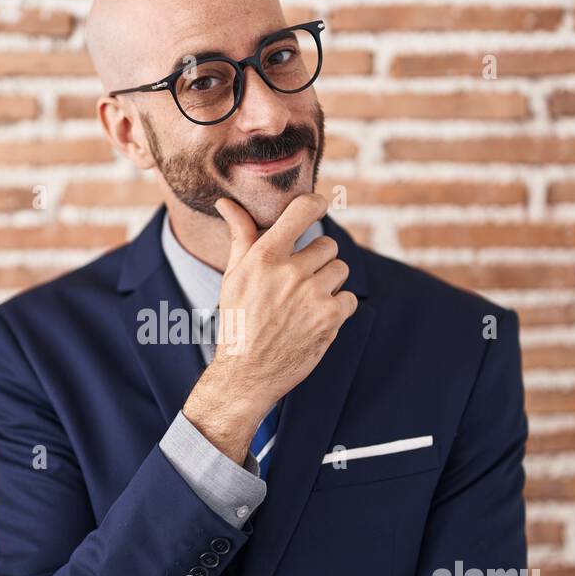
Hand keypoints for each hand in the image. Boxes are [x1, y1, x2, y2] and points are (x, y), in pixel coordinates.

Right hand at [182, 192, 357, 464]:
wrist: (247, 372)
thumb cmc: (239, 321)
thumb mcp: (235, 276)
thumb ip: (240, 235)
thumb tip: (226, 202)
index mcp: (265, 256)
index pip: (303, 209)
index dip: (315, 202)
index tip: (318, 205)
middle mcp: (290, 272)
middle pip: (327, 244)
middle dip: (318, 260)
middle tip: (299, 281)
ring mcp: (312, 295)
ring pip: (340, 270)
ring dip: (329, 283)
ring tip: (306, 302)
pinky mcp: (330, 318)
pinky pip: (348, 298)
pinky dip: (337, 308)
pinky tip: (315, 319)